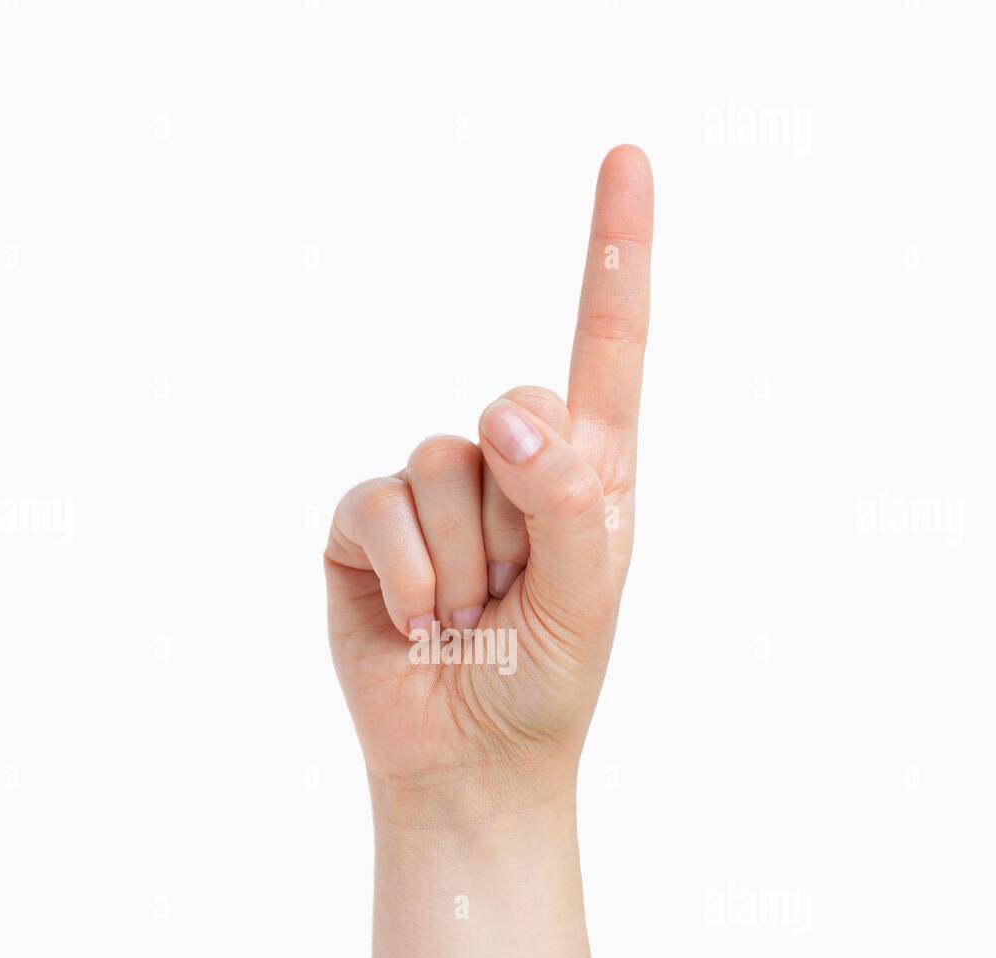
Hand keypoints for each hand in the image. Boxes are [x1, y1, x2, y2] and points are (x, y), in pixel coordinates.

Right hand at [325, 146, 651, 808]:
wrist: (467, 759)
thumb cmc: (545, 681)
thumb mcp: (588, 596)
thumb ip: (568, 500)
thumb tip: (502, 413)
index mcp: (586, 474)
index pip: (604, 349)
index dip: (615, 257)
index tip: (627, 159)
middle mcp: (509, 467)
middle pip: (511, 408)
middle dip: (518, 516)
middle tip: (515, 595)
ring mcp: (434, 494)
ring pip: (441, 463)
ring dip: (463, 562)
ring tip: (467, 618)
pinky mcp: (368, 525)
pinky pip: (379, 504)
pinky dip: (410, 574)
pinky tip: (420, 620)